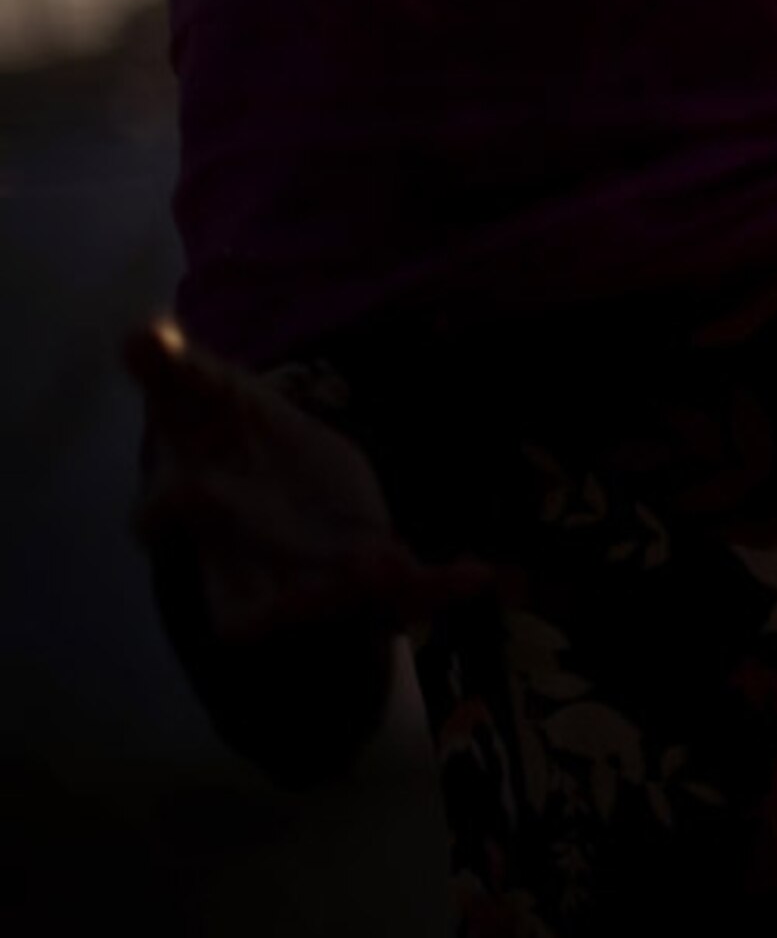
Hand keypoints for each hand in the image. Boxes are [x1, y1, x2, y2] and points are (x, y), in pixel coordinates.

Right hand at [124, 319, 490, 645]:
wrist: (286, 491)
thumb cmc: (237, 446)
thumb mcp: (212, 400)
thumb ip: (175, 371)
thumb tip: (138, 331)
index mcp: (196, 508)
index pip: (166, 525)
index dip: (167, 512)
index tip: (185, 487)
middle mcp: (247, 561)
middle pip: (245, 601)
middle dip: (280, 590)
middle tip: (296, 559)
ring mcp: (310, 578)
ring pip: (328, 606)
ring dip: (357, 592)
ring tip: (388, 567)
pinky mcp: (370, 578)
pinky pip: (410, 594)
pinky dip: (441, 587)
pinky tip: (478, 574)